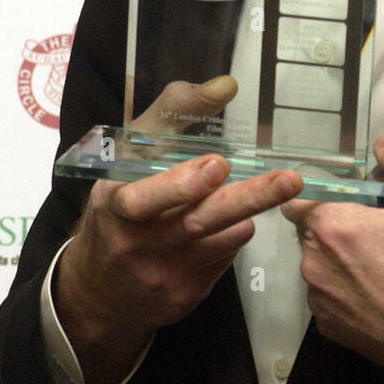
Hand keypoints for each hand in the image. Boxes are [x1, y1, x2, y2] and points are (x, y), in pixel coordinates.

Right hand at [55, 76, 302, 383]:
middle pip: (198, 222)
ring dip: (241, 212)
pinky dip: (230, 236)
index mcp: (115, 205)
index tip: (217, 166)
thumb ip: (173, 114)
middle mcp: (136, 245)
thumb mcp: (130, 155)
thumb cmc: (118, 206)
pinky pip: (225, 258)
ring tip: (247, 195)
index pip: (144, 198)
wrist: (95, 292)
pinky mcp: (184, 298)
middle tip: (288, 180)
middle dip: (247, 199)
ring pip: (223, 238)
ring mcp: (162, 277)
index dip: (180, 185)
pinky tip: (215, 229)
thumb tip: (227, 85)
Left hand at [281, 133, 383, 383]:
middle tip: (382, 233)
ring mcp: (321, 303)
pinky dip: (348, 293)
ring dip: (342, 261)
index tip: (355, 203)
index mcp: (333, 227)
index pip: (300, 200)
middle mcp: (315, 265)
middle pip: (312, 233)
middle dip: (339, 228)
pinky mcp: (332, 332)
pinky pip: (330, 299)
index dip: (326, 196)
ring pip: (320, 267)